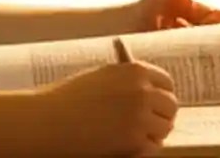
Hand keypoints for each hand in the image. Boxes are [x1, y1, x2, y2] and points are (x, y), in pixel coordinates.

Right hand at [36, 60, 177, 156]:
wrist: (48, 121)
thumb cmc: (68, 98)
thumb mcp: (102, 78)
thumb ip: (127, 81)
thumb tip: (149, 92)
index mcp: (135, 71)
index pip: (166, 82)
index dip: (162, 94)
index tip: (158, 102)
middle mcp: (143, 92)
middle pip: (171, 106)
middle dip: (162, 115)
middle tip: (151, 123)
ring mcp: (140, 118)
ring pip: (165, 128)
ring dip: (154, 132)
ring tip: (138, 136)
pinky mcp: (134, 142)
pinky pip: (153, 147)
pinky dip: (145, 149)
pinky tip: (131, 147)